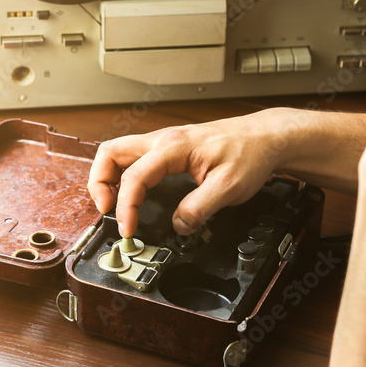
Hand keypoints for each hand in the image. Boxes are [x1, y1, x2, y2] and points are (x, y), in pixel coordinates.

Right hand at [87, 112, 286, 236]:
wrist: (266, 137)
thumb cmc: (250, 154)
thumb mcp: (229, 188)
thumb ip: (200, 209)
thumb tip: (178, 226)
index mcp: (174, 147)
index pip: (134, 177)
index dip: (126, 207)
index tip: (128, 230)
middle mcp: (163, 139)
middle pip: (110, 153)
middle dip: (99, 183)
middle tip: (107, 211)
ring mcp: (165, 141)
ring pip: (119, 153)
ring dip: (108, 178)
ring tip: (113, 205)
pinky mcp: (170, 148)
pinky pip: (135, 157)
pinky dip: (124, 175)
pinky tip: (132, 193)